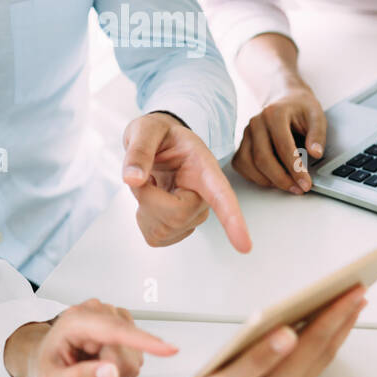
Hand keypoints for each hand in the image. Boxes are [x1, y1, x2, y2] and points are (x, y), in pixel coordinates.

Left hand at [4, 299, 178, 376]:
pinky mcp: (123, 328)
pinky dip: (117, 376)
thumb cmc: (45, 366)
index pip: (116, 331)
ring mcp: (112, 318)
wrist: (42, 358)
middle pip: (126, 356)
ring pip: (132, 360)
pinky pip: (133, 360)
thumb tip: (110, 372)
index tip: (168, 350)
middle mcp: (98, 313)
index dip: (143, 341)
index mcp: (77, 320)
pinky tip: (99, 374)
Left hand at [122, 112, 250, 252]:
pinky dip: (143, 218)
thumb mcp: (146, 130)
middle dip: (147, 197)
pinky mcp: (177, 229)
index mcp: (205, 170)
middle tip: (143, 174)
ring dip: (143, 207)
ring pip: (162, 230)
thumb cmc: (159, 135)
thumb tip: (132, 179)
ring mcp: (192, 216)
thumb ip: (139, 150)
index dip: (233, 221)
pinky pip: (154, 236)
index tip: (244, 246)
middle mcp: (205, 197)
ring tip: (150, 183)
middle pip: (176, 216)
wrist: (159, 145)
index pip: (223, 197)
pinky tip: (151, 199)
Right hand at [122, 284, 366, 376]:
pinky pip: (305, 364)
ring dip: (335, 332)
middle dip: (344, 319)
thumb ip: (257, 359)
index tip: (352, 291)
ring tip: (347, 309)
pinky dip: (318, 344)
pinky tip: (314, 335)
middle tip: (359, 293)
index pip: (314, 341)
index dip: (336, 313)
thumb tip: (287, 335)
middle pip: (324, 349)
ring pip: (317, 358)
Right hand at [232, 81, 325, 194]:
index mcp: (274, 113)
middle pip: (262, 158)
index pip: (283, 146)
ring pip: (249, 164)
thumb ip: (317, 134)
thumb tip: (315, 153)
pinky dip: (254, 176)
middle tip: (298, 189)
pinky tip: (271, 179)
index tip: (306, 183)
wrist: (284, 97)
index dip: (294, 168)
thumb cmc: (300, 107)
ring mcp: (246, 133)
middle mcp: (256, 122)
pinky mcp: (242, 142)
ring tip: (287, 185)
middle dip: (281, 179)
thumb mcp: (316, 115)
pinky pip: (241, 164)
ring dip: (267, 180)